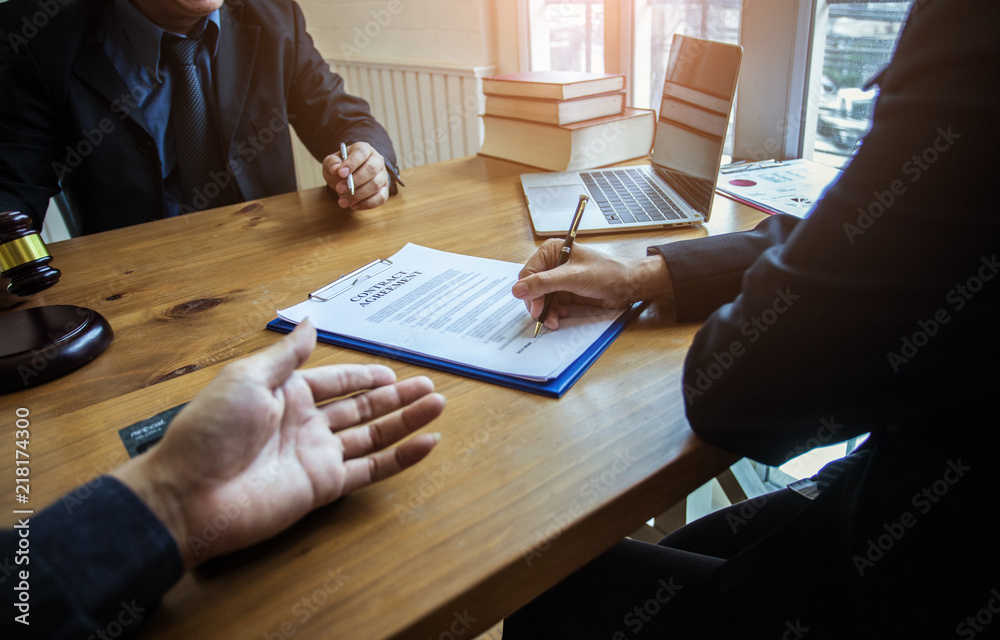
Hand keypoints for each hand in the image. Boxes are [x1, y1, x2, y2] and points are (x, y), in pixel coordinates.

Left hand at [112, 321, 444, 567]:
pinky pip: (371, 469)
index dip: (364, 375)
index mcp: (287, 394)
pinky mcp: (325, 485)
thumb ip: (287, 356)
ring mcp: (318, 455)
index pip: (336, 381)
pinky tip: (425, 444)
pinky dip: (401, 458)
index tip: (392, 371)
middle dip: (396, 396)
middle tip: (429, 387)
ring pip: (374, 434)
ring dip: (406, 420)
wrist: (190, 493)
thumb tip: (310, 324)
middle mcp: (307, 423)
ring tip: (437, 405)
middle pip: (362, 407)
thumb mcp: (247, 378)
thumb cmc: (210, 431)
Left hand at [323, 141, 391, 209]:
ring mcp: (383, 176)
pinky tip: (354, 206)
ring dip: (358, 195)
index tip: (340, 173)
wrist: (348, 178)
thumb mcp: (332, 163)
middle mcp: (377, 160)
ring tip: (343, 201)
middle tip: (339, 189)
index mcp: (364, 149)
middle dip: (355, 181)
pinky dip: (367, 204)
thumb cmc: (341, 168)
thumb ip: (331, 163)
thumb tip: (335, 169)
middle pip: (371, 169)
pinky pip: (380, 198)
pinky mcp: (384, 190)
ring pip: (376, 185)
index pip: (361, 153)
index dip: (352, 163)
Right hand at [510, 240, 673, 330]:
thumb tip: (518, 290)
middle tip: (544, 318)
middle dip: (538, 304)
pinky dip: (553, 313)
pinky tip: (561, 316)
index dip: (529, 292)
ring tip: (555, 321)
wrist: (628, 285)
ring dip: (546, 312)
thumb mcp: (573, 277)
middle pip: (532, 288)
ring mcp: (558, 279)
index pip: (529, 273)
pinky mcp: (565, 292)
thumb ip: (544, 283)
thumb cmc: (607, 273)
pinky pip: (550, 305)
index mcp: (551, 251)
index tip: (536, 309)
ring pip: (540, 299)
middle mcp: (552, 264)